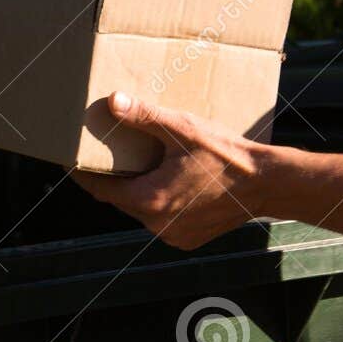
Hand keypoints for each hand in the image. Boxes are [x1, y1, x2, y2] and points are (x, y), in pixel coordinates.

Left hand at [72, 92, 270, 249]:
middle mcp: (157, 225)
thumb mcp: (183, 130)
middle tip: (111, 157)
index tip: (74, 162)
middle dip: (115, 180)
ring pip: (142, 212)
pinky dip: (161, 205)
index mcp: (150, 201)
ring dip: (140, 192)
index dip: (85, 176)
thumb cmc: (226, 155)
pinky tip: (170, 184)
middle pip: (122, 200)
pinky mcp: (188, 240)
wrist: (268, 184)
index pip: (101, 190)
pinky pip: (163, 222)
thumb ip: (145, 116)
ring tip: (143, 167)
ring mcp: (173, 236)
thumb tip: (113, 101)